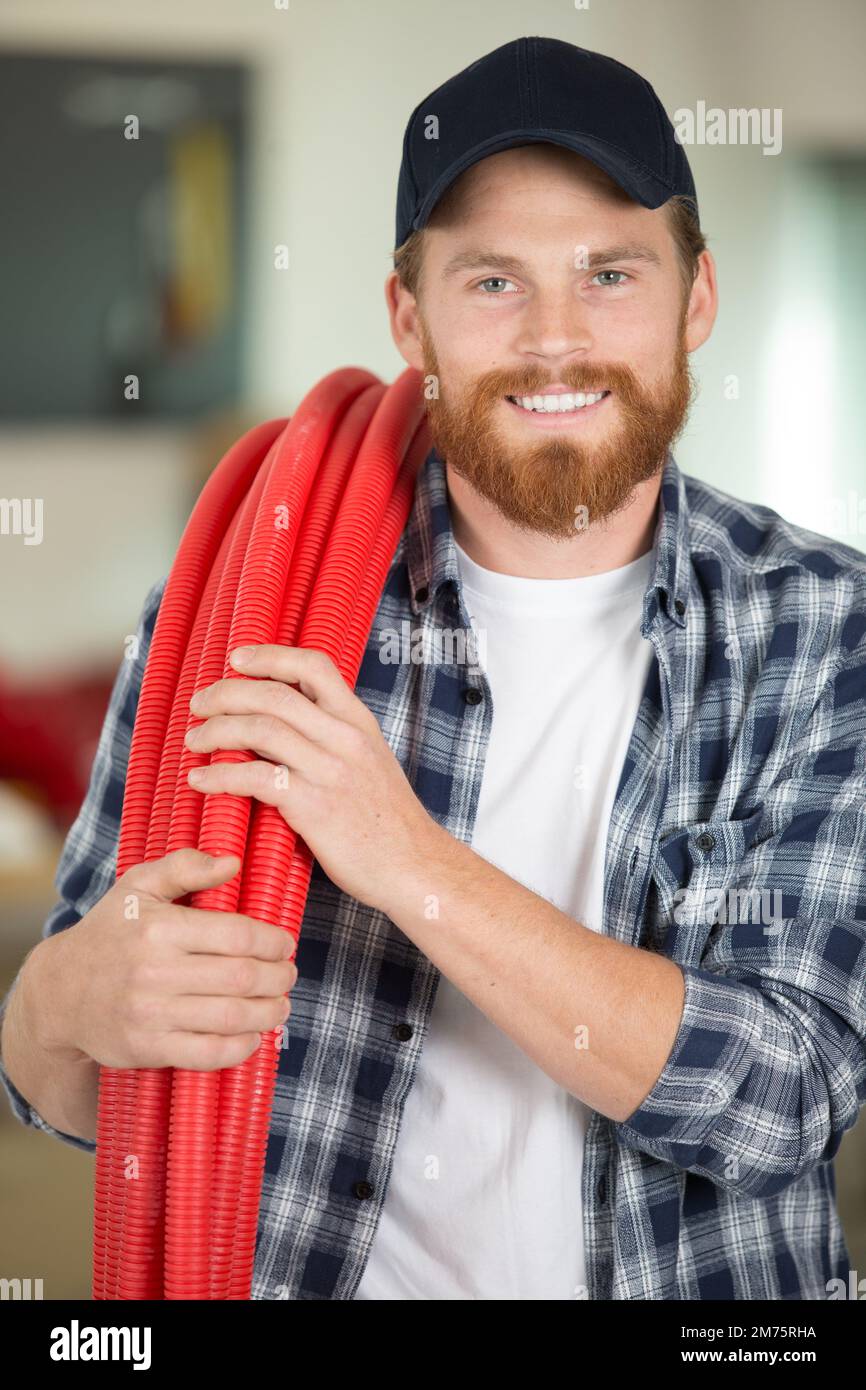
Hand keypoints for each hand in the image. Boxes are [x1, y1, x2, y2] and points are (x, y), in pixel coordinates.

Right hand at [32, 848, 297, 1070]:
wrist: (59, 992)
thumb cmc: (110, 932)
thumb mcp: (138, 885)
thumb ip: (184, 866)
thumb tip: (232, 861)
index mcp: (158, 927)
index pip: (238, 935)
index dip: (274, 942)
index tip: (284, 945)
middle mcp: (153, 971)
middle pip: (242, 978)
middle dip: (279, 978)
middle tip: (288, 975)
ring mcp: (149, 1013)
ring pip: (231, 1017)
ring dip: (269, 1013)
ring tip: (280, 1005)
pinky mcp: (146, 1049)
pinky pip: (207, 1054)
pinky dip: (241, 1048)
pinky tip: (253, 1035)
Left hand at [183, 644, 437, 911]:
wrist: (413, 865)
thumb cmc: (387, 820)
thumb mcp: (370, 761)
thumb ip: (333, 738)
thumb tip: (284, 724)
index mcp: (358, 722)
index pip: (314, 666)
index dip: (270, 656)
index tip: (237, 658)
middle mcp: (344, 739)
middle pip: (275, 695)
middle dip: (227, 693)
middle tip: (199, 704)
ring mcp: (330, 771)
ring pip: (261, 730)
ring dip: (217, 731)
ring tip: (194, 740)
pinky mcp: (314, 807)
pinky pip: (255, 778)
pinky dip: (219, 775)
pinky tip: (200, 780)